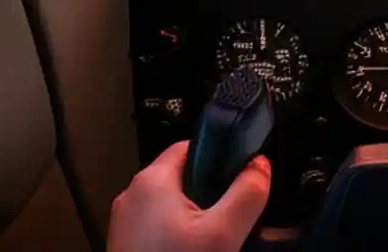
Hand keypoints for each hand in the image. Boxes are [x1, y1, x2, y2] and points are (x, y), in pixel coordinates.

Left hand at [107, 141, 271, 251]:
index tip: (242, 175)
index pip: (191, 145)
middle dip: (213, 191)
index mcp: (153, 180)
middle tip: (236, 215)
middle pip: (184, 177)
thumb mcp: (223, 233)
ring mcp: (126, 223)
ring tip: (220, 240)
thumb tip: (261, 165)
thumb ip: (247, 194)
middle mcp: (133, 195)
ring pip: (173, 205)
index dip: (220, 156)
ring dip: (199, 217)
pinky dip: (181, 235)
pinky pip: (161, 227)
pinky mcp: (127, 245)